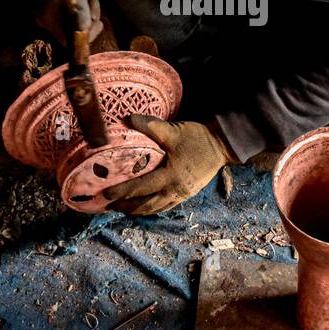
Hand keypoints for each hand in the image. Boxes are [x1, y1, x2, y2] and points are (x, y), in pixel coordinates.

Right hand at [33, 0, 101, 45]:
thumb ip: (78, 10)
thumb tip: (84, 29)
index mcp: (49, 20)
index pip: (68, 41)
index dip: (85, 36)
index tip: (97, 22)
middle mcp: (50, 22)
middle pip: (75, 33)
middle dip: (91, 19)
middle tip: (95, 2)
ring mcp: (56, 16)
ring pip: (80, 22)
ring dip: (91, 9)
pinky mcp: (63, 9)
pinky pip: (79, 14)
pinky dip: (88, 4)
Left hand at [104, 115, 232, 215]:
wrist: (222, 147)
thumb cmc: (198, 138)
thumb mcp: (174, 131)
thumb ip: (151, 126)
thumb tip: (128, 118)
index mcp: (170, 176)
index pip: (141, 187)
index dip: (122, 192)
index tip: (106, 194)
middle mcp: (174, 189)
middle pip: (146, 204)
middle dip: (126, 206)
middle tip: (109, 205)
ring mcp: (181, 194)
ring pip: (155, 208)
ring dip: (137, 211)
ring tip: (122, 210)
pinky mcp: (186, 194)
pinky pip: (166, 207)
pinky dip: (152, 209)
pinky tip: (144, 208)